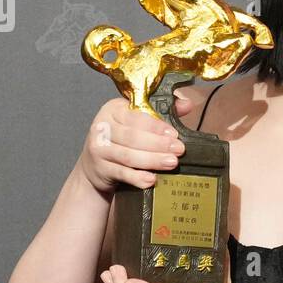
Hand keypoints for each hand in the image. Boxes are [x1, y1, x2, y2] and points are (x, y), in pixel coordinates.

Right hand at [76, 89, 195, 195]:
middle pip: (133, 136)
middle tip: (178, 150)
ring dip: (152, 160)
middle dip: (159, 144)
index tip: (174, 134)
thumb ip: (162, 111)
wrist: (96, 164)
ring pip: (128, 155)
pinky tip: (151, 179)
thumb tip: (187, 104)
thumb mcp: (138, 120)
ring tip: (171, 163)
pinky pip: (122, 173)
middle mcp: (102, 127)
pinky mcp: (100, 168)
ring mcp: (99, 149)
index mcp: (113, 109)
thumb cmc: (123, 138)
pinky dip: (137, 177)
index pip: (136, 116)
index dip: (156, 126)